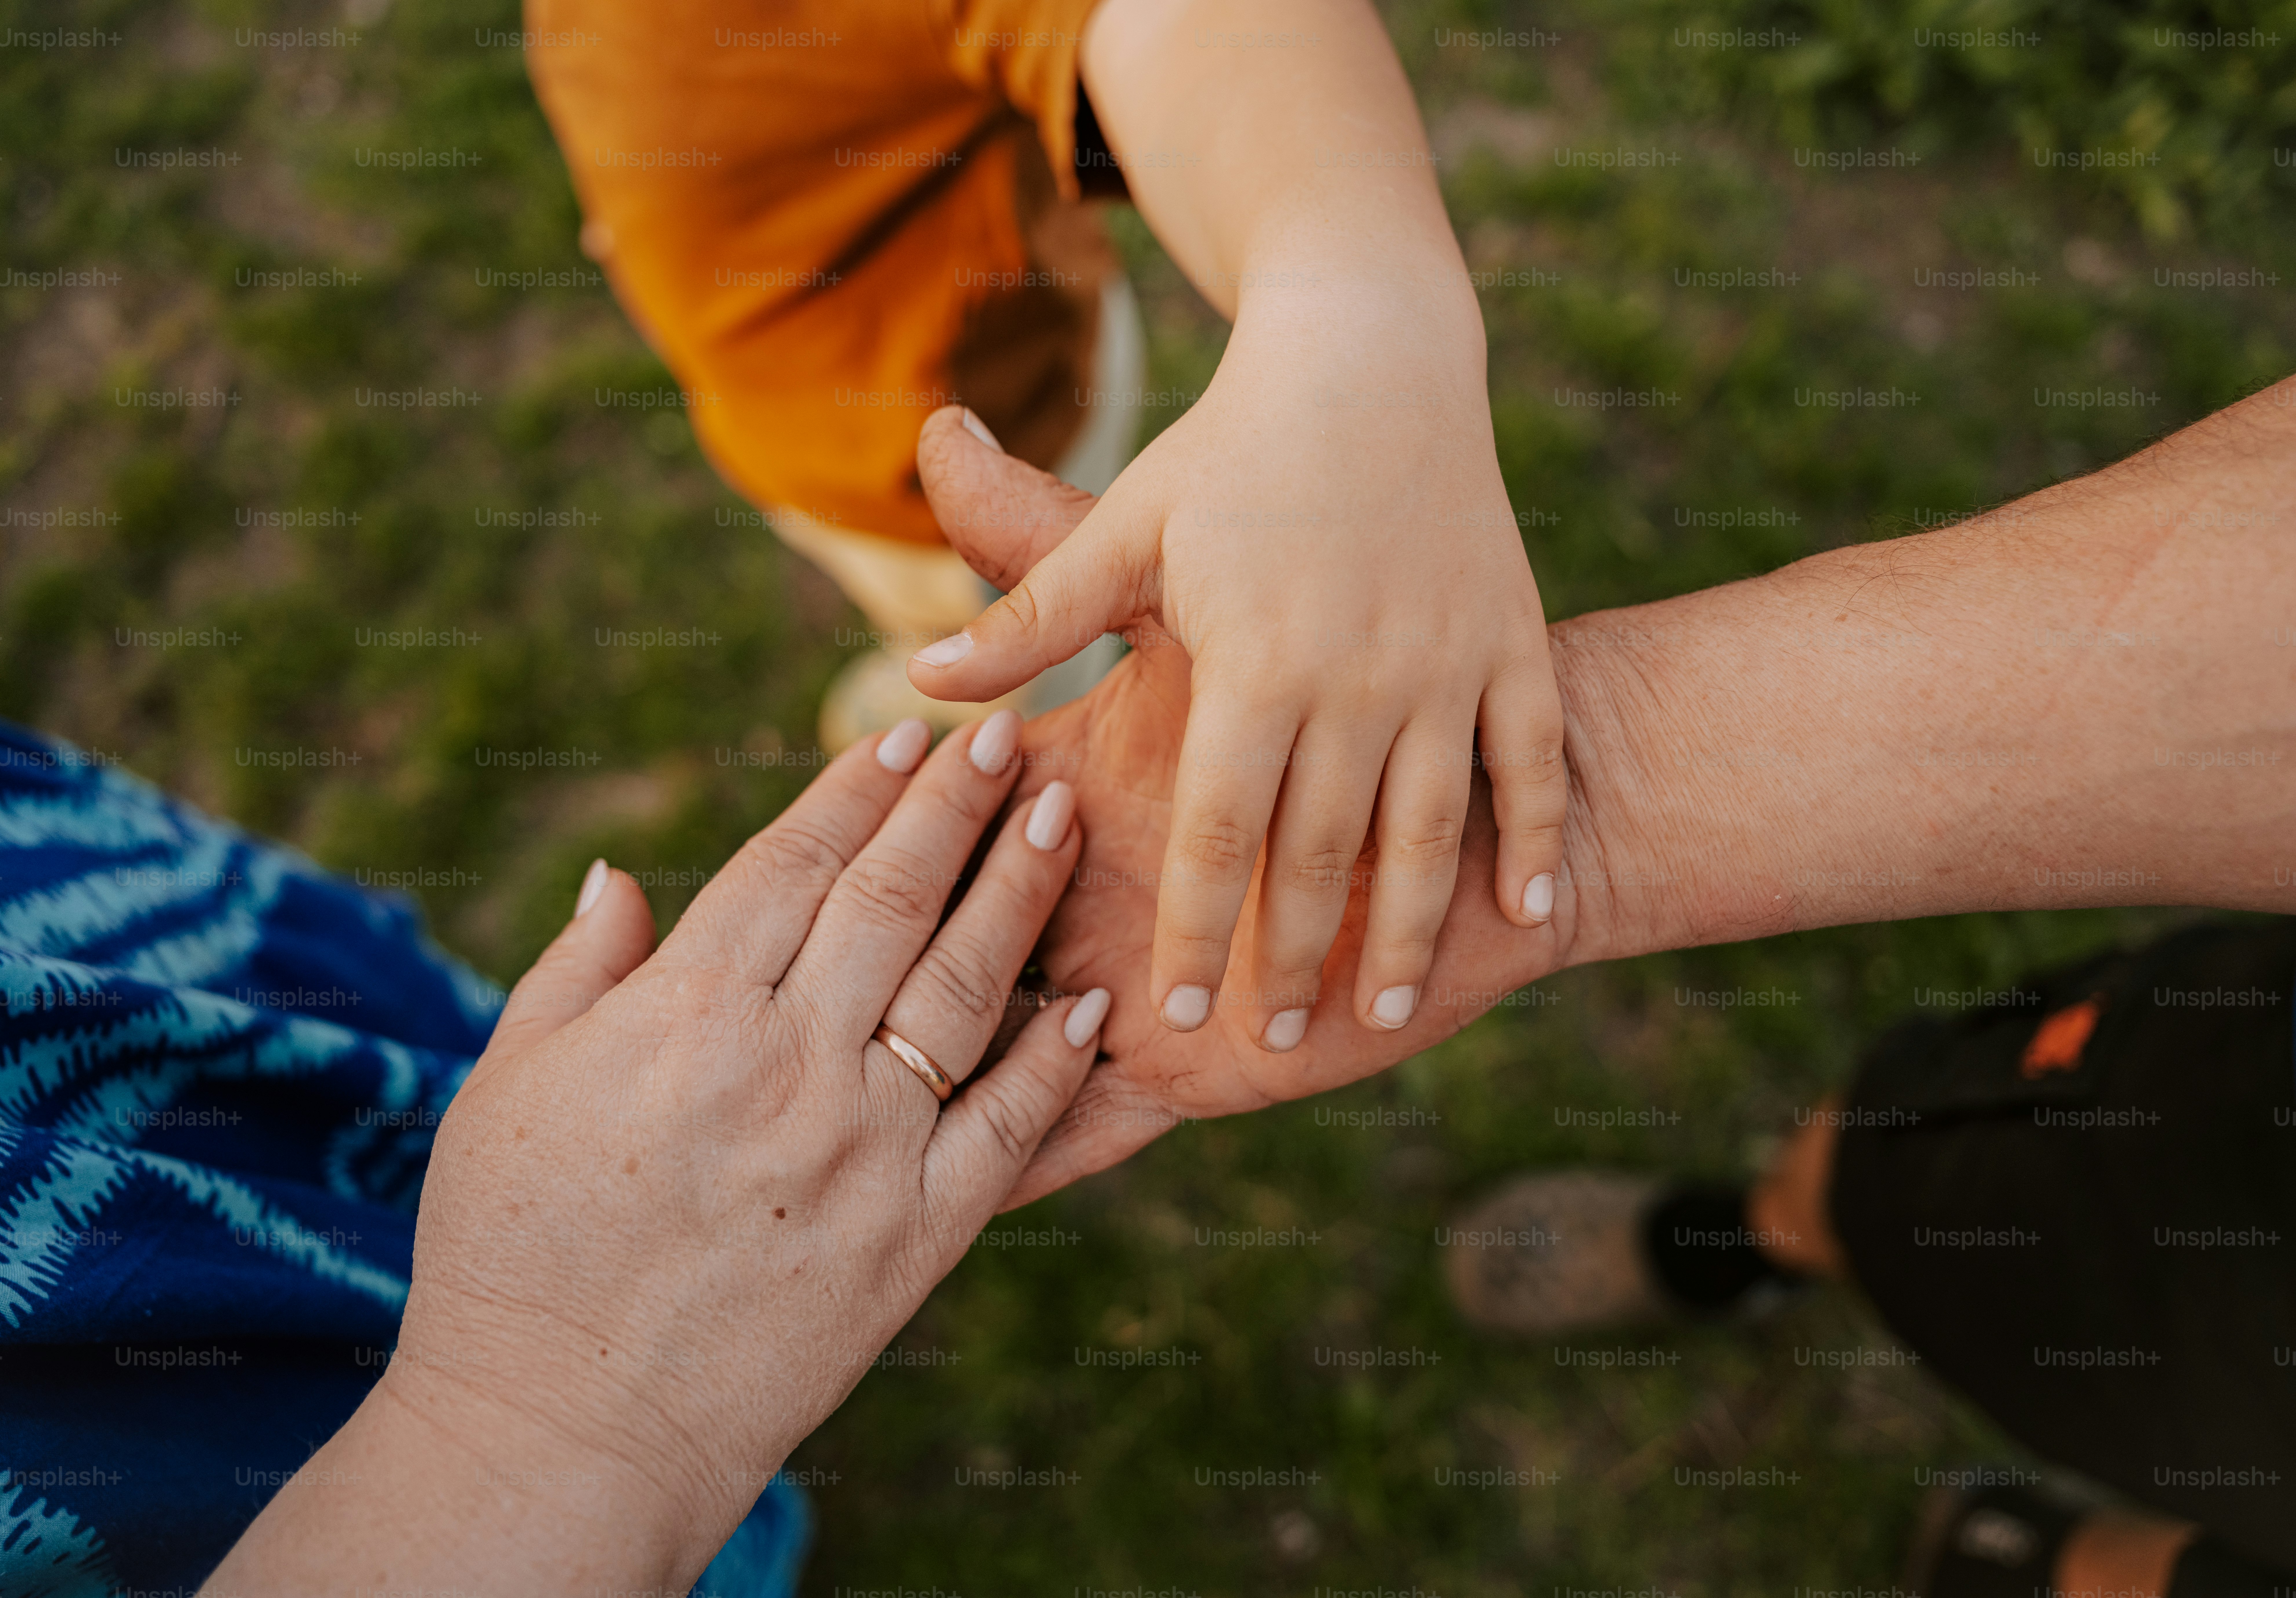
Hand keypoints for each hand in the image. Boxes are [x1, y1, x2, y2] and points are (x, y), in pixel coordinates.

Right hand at [210, 711, 1109, 1590]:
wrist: (558, 1432)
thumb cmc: (509, 1255)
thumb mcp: (508, 1088)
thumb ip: (575, 972)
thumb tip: (620, 874)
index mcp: (684, 1015)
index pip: (794, 862)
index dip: (858, 786)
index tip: (909, 731)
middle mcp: (786, 1064)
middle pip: (892, 900)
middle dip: (955, 806)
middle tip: (1008, 737)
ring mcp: (860, 1149)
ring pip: (965, 987)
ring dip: (1020, 892)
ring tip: (1059, 818)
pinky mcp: (914, 1238)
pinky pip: (1007, 1129)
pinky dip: (1058, 1060)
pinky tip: (1093, 1002)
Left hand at [915, 409, 1575, 1206]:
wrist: (1375, 355)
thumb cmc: (1232, 450)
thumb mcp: (1126, 525)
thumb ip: (1030, 619)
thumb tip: (918, 684)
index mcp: (1252, 660)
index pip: (1216, 832)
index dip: (1195, 930)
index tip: (1174, 1011)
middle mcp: (1356, 675)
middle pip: (1319, 852)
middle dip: (1290, 959)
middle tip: (1267, 1042)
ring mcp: (1446, 664)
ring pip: (1431, 832)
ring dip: (1408, 930)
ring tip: (1387, 1011)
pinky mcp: (1513, 641)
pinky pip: (1529, 762)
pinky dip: (1534, 840)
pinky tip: (1522, 914)